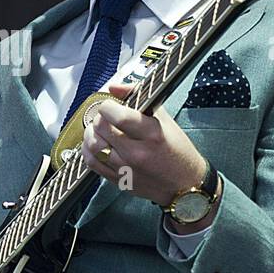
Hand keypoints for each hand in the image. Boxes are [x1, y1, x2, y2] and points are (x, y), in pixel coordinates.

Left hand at [80, 84, 208, 210]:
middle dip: (99, 118)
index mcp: (152, 134)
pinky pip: (92, 164)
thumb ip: (138, 98)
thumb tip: (114, 87)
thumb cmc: (177, 150)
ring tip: (98, 130)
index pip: (118, 116)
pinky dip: (89, 151)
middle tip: (105, 117)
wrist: (184, 185)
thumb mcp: (164, 119)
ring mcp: (126, 169)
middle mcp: (138, 153)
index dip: (108, 107)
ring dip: (91, 133)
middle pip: (101, 129)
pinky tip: (97, 144)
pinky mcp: (119, 181)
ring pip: (93, 146)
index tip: (111, 106)